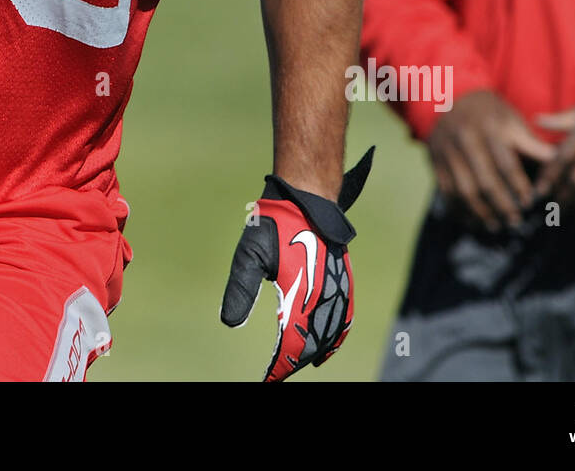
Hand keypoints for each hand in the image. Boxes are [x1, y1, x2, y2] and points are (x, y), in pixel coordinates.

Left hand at [220, 147, 372, 381]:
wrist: (307, 196)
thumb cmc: (275, 222)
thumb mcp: (250, 253)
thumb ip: (242, 289)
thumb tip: (230, 323)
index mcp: (301, 293)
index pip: (292, 343)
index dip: (280, 365)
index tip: (267, 378)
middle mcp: (323, 295)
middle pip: (313, 344)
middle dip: (295, 362)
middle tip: (277, 372)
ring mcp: (337, 287)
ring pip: (331, 333)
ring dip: (316, 352)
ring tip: (299, 364)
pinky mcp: (342, 279)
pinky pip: (344, 317)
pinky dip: (336, 336)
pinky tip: (328, 346)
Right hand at [426, 89, 555, 231]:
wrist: (450, 98)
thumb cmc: (489, 113)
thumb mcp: (511, 120)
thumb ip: (531, 144)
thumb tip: (558, 162)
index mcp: (488, 128)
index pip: (505, 163)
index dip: (518, 185)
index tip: (529, 202)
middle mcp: (465, 140)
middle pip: (484, 180)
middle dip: (501, 204)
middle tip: (515, 221)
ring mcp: (447, 151)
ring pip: (463, 189)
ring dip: (480, 211)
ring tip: (495, 225)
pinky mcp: (435, 161)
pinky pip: (446, 190)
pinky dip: (459, 209)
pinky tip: (472, 220)